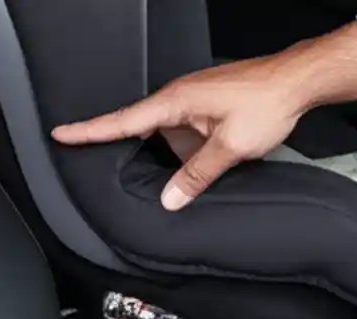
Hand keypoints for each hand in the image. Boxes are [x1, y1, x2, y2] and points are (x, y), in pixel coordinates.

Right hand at [51, 23, 356, 210]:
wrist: (296, 81)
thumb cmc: (265, 102)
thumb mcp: (231, 147)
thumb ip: (197, 175)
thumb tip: (171, 199)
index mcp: (175, 102)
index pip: (122, 121)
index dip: (89, 130)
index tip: (60, 134)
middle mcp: (179, 98)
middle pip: (140, 129)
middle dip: (123, 149)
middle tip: (101, 165)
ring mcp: (194, 102)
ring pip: (166, 136)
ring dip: (166, 156)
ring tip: (165, 180)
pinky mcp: (208, 108)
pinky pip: (184, 133)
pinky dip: (183, 151)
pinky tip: (193, 168)